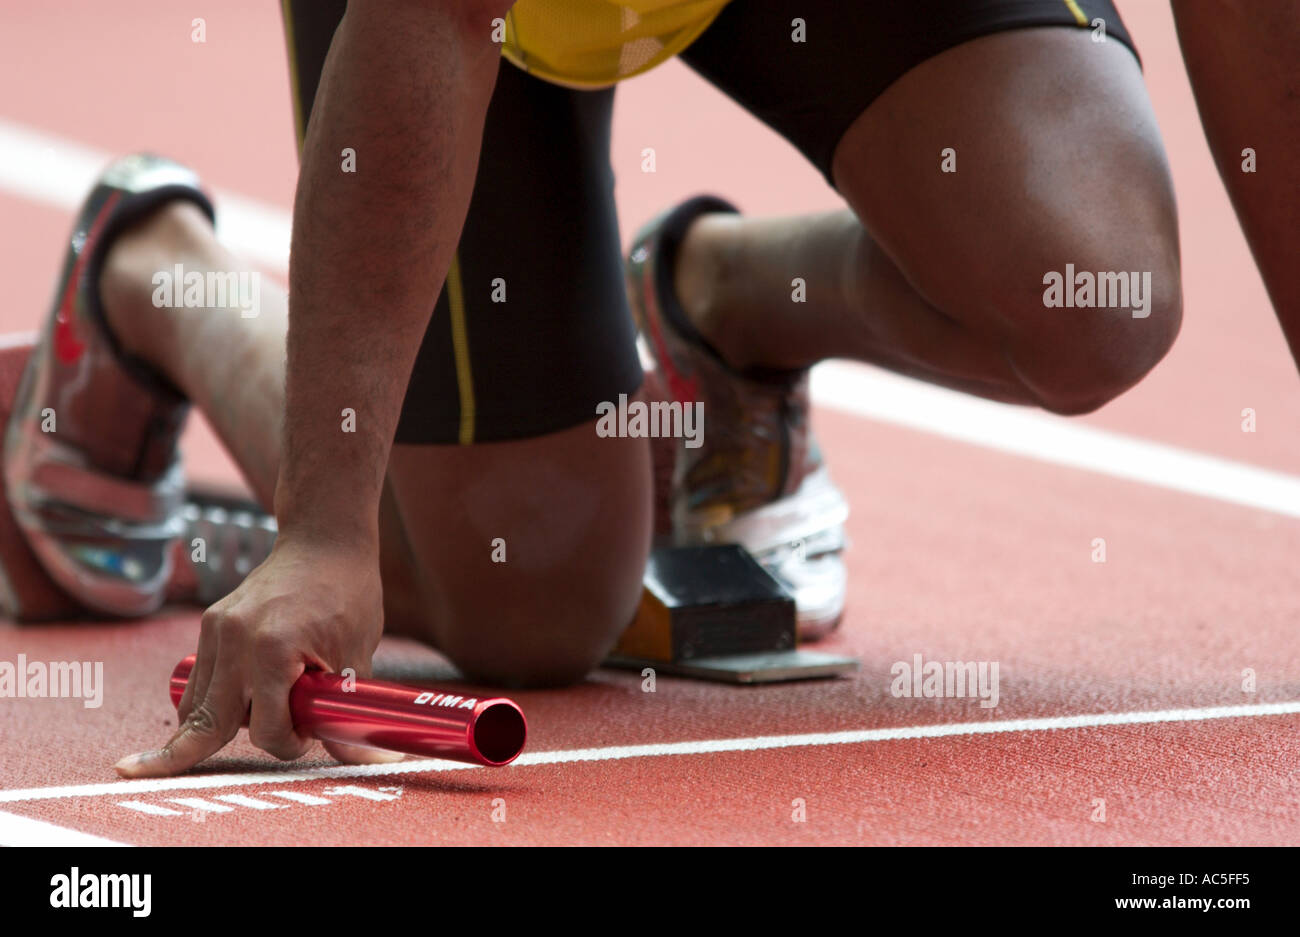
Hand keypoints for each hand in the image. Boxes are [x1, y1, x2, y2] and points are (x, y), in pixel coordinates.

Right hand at [114, 534, 397, 776]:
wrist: (325, 540)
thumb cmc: (348, 593)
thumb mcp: (357, 656)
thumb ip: (345, 711)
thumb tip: (359, 756)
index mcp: (274, 649)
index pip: (265, 729)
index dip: (288, 743)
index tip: (307, 734)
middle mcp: (235, 640)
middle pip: (205, 723)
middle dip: (188, 755)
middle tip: (135, 771)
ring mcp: (217, 629)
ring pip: (195, 703)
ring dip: (210, 726)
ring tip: (236, 728)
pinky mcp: (211, 623)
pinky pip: (200, 678)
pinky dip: (209, 699)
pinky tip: (226, 707)